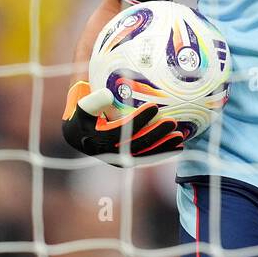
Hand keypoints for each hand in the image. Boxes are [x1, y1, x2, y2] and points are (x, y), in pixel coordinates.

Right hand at [61, 81, 185, 161]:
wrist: (77, 134)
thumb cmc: (81, 113)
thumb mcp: (81, 105)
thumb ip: (93, 100)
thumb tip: (108, 94)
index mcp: (97, 139)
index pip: (121, 130)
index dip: (139, 119)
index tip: (154, 107)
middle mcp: (108, 153)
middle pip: (137, 144)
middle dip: (157, 133)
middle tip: (172, 122)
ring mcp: (118, 160)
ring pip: (145, 154)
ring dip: (164, 147)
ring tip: (180, 137)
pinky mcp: (126, 162)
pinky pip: (146, 158)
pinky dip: (162, 153)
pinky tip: (178, 147)